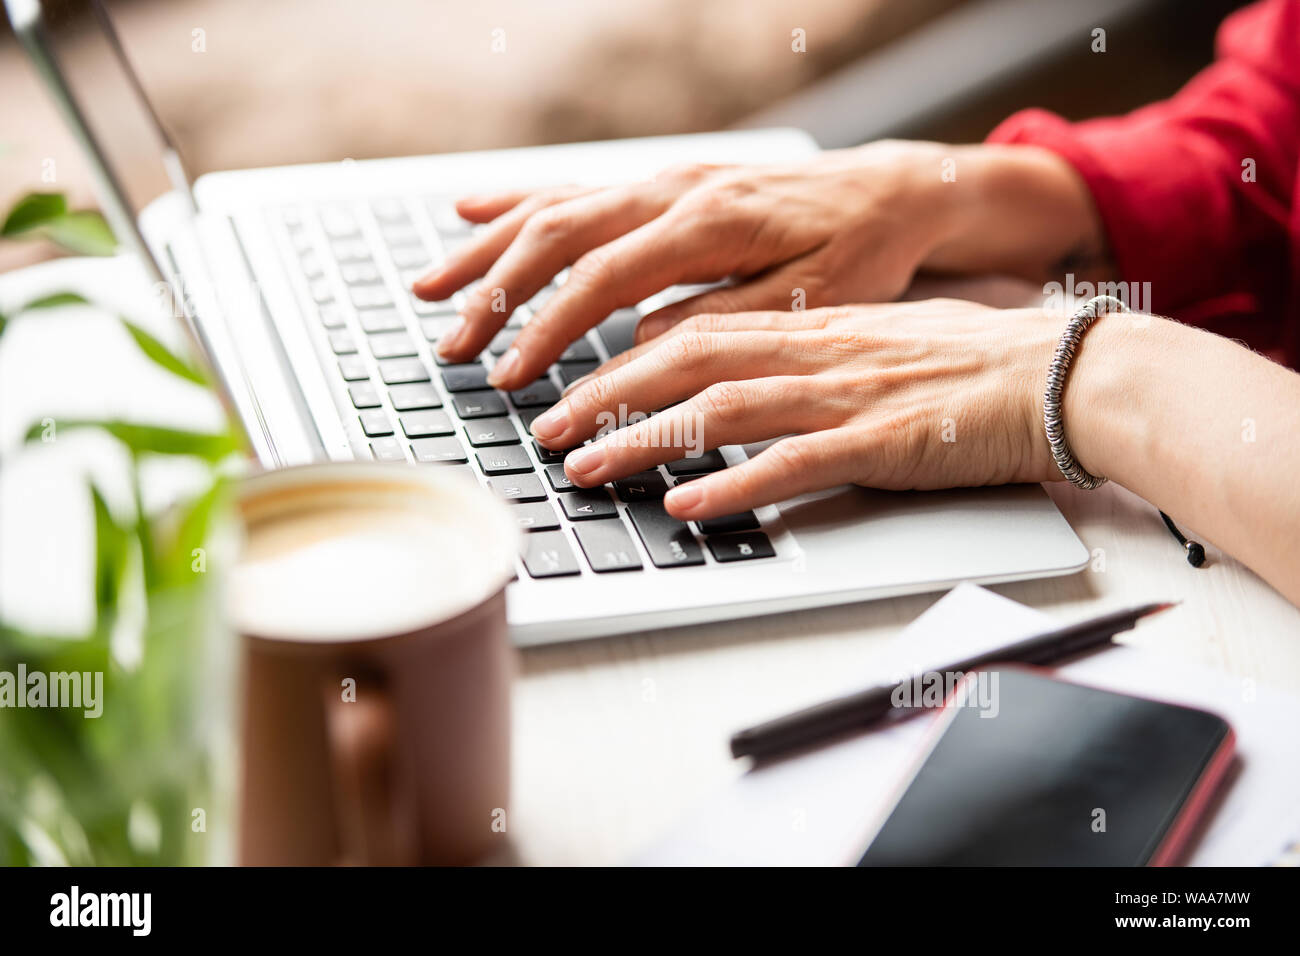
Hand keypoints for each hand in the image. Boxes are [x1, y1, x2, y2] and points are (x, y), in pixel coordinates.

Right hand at [415, 141, 971, 388]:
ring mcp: (662, 181)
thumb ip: (725, 322)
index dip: (549, 328)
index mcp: (708, 220)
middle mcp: (673, 190)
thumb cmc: (861, 250)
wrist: (890, 192)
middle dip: (495, 294)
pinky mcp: (661, 185)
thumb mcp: (814, 300)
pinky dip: (516, 204)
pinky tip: (470, 213)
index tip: (512, 376)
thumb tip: (641, 348)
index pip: (603, 276)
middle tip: (452, 347)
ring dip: (486, 250)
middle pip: (557, 234)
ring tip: (429, 290)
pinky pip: (574, 188)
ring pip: (553, 206)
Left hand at [526, 300, 1067, 520]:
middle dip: (607, 397)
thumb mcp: (879, 346)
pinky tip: (689, 503)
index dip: (625, 362)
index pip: (697, 333)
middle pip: (687, 362)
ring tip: (587, 468)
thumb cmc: (976, 366)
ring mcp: (846, 397)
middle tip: (549, 430)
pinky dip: (733, 483)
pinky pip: (793, 463)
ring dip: (645, 440)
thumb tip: (754, 385)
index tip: (576, 389)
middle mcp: (817, 353)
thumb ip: (813, 360)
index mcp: (814, 328)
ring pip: (722, 409)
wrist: (1063, 374)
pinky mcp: (882, 445)